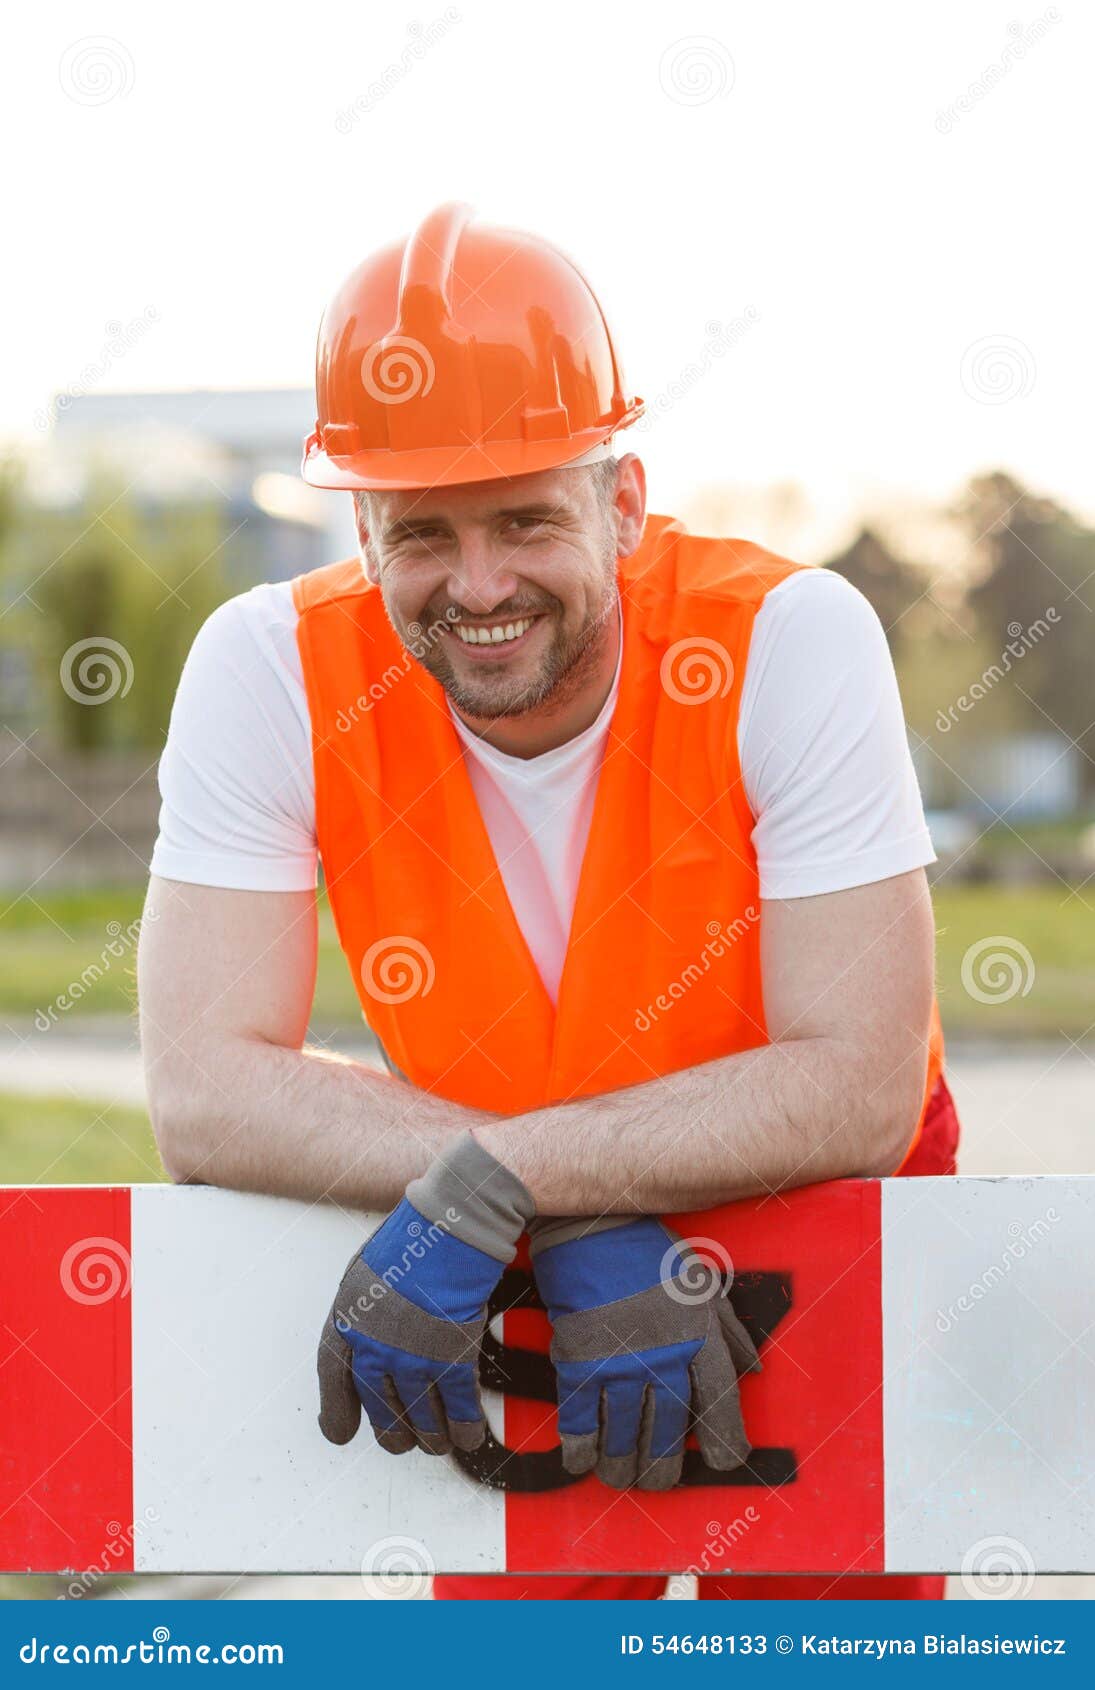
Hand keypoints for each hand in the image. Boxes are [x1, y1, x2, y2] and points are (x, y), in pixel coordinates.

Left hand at [317, 1133, 532, 1455]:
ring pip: (419, 1417)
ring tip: (438, 1444)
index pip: (333, 1379)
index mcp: (348, 1318)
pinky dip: (463, 1427)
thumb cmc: (417, 1234)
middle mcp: (372, 1345)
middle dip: (394, 1433)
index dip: (336, 1413)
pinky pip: (457, 1408)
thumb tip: (370, 1338)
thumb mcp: (370, 1269)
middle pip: (379, 1408)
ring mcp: (411, 1355)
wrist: (453, 1222)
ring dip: (431, 1437)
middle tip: (403, 1442)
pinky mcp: (451, 1357)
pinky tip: (469, 1436)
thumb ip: (368, 1310)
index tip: (340, 1435)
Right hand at [531, 1217, 759, 1489]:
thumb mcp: (700, 1282)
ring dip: (621, 1465)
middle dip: (663, 1466)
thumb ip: (727, 1329)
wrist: (590, 1226)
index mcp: (699, 1334)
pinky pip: (581, 1419)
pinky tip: (581, 1460)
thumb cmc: (648, 1252)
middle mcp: (664, 1354)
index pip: (720, 1400)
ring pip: (625, 1434)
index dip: (725, 1439)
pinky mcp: (579, 1360)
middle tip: (658, 1481)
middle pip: (668, 1430)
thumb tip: (754, 1369)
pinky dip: (581, 1447)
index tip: (724, 1462)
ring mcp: (621, 1360)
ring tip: (620, 1478)